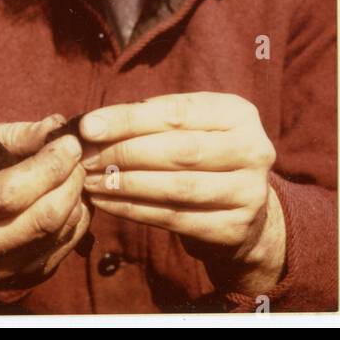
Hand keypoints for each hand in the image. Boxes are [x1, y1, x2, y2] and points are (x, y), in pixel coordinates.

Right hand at [0, 114, 90, 288]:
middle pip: (43, 216)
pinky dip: (78, 216)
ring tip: (72, 175)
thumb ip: (16, 135)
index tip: (70, 143)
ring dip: (78, 196)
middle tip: (76, 158)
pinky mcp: (23, 280)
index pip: (10, 192)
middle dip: (71, 180)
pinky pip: (67, 245)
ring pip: (60, 231)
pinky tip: (68, 198)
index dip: (49, 165)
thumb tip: (59, 126)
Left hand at [77, 93, 284, 294]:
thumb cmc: (204, 156)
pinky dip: (134, 210)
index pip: (178, 112)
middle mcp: (253, 150)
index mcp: (240, 114)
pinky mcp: (235, 227)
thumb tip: (93, 125)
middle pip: (180, 150)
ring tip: (91, 180)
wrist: (247, 209)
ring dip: (126, 184)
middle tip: (85, 157)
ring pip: (177, 187)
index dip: (130, 118)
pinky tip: (107, 203)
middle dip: (124, 152)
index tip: (88, 126)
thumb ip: (153, 120)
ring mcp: (249, 191)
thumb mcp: (192, 127)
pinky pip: (175, 218)